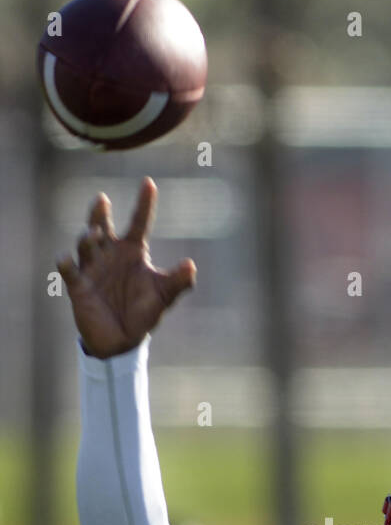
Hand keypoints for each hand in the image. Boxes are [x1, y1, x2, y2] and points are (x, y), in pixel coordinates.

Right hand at [57, 177, 195, 358]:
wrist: (122, 341)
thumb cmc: (143, 314)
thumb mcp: (163, 296)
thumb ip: (177, 282)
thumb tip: (191, 266)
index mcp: (133, 251)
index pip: (139, 222)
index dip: (144, 203)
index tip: (148, 183)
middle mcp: (110, 253)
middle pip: (103, 225)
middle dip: (100, 213)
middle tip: (103, 200)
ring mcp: (93, 267)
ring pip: (86, 244)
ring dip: (87, 238)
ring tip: (93, 234)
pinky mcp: (78, 285)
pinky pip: (69, 270)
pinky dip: (66, 263)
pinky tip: (66, 259)